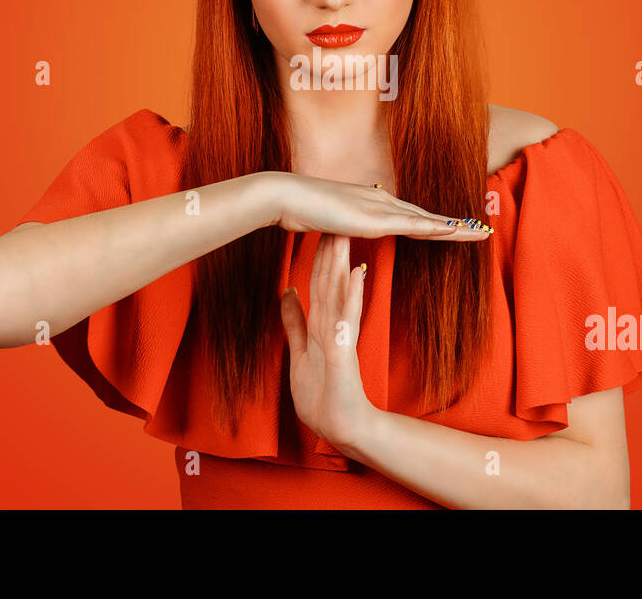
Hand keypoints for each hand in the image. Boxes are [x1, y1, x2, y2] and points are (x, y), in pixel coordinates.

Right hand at [266, 172, 490, 240]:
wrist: (287, 196)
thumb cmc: (302, 208)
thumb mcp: (331, 221)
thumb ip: (344, 225)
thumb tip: (346, 229)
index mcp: (375, 204)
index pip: (414, 217)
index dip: (437, 225)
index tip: (458, 230)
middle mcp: (384, 202)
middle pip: (428, 217)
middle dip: (457, 225)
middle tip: (483, 229)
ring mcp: (381, 209)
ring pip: (429, 220)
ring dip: (457, 227)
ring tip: (482, 232)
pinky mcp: (375, 219)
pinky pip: (413, 225)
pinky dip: (437, 228)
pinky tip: (455, 231)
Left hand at [280, 233, 376, 451]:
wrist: (344, 428)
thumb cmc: (323, 394)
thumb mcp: (299, 351)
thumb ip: (294, 322)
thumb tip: (286, 292)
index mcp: (320, 323)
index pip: (318, 281)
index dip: (316, 254)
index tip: (316, 224)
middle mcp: (332, 324)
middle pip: (329, 280)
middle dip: (330, 248)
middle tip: (333, 213)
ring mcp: (340, 336)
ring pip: (338, 292)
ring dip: (340, 263)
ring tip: (344, 233)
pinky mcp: (344, 352)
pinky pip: (346, 319)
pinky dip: (350, 296)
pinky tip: (355, 274)